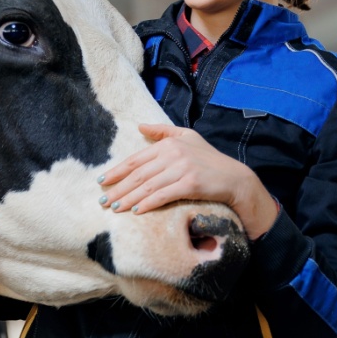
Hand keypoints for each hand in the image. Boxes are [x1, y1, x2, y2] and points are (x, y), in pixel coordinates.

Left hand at [97, 124, 278, 238]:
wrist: (234, 178)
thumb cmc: (209, 159)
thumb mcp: (188, 137)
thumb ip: (163, 131)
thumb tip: (140, 126)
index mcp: (169, 144)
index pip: (136, 159)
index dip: (117, 171)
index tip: (102, 181)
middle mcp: (174, 154)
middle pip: (138, 174)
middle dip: (118, 188)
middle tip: (103, 201)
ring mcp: (182, 169)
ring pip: (148, 186)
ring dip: (129, 198)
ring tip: (115, 208)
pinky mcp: (190, 184)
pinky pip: (163, 195)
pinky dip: (148, 203)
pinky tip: (137, 211)